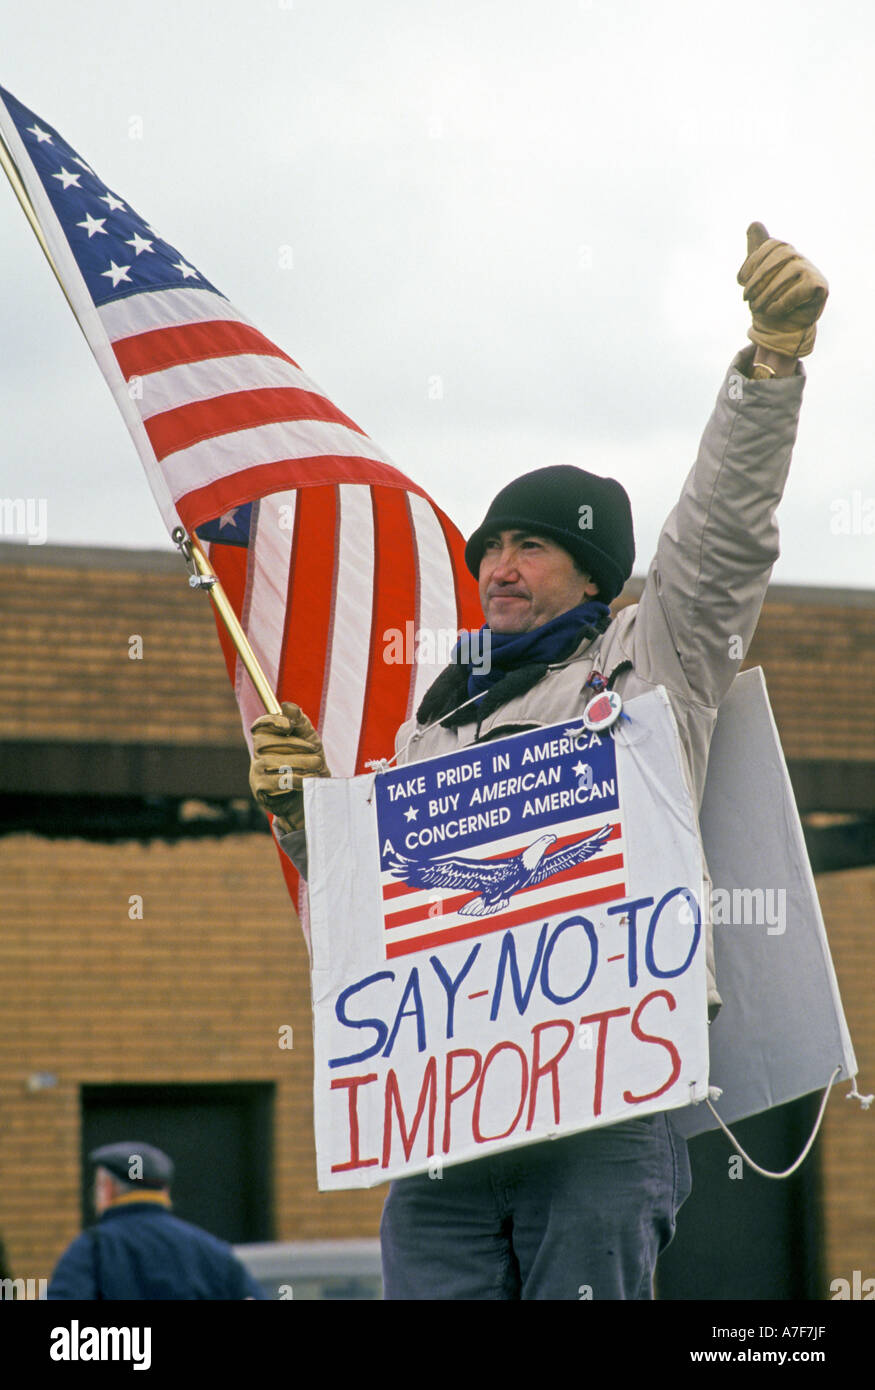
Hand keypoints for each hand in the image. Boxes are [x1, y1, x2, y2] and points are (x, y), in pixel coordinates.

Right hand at [249, 702, 329, 832]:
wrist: (312, 796)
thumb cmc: (309, 765)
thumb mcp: (310, 741)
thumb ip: (300, 723)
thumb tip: (287, 705)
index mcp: (268, 739)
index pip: (260, 725)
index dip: (271, 722)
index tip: (289, 726)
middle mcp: (257, 754)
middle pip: (265, 742)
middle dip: (296, 746)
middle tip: (316, 754)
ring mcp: (256, 772)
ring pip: (273, 762)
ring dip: (301, 764)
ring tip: (316, 768)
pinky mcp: (260, 789)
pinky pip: (276, 781)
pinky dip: (296, 780)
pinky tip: (307, 782)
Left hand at [737, 222, 827, 357]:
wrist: (782, 329)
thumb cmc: (768, 301)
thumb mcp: (756, 277)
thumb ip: (755, 252)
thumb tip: (754, 224)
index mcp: (785, 253)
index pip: (772, 245)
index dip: (754, 261)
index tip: (740, 281)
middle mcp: (800, 258)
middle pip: (781, 255)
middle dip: (759, 278)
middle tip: (746, 298)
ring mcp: (812, 271)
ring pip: (790, 271)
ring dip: (768, 292)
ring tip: (757, 308)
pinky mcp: (820, 287)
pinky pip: (801, 288)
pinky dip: (782, 301)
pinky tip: (773, 311)